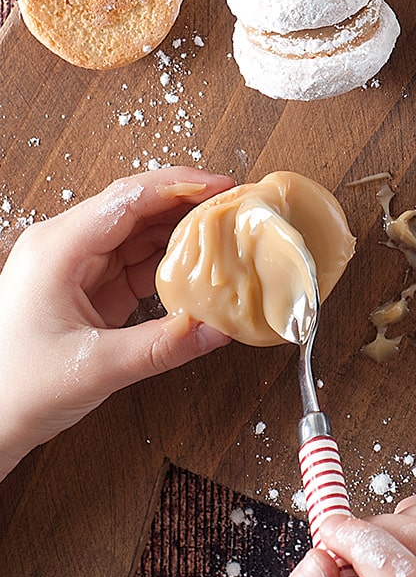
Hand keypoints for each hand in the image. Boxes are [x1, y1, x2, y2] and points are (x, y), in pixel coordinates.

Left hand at [0, 166, 235, 479]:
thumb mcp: (96, 367)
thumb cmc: (15, 390)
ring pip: (137, 233)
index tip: (222, 186)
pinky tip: (196, 268)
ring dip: (179, 233)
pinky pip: (133, 262)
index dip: (180, 186)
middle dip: (186, 204)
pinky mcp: (86, 288)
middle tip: (234, 207)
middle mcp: (65, 245)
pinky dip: (166, 263)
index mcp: (58, 247)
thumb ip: (163, 346)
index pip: (128, 198)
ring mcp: (75, 266)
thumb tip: (220, 329)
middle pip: (136, 208)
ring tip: (224, 234)